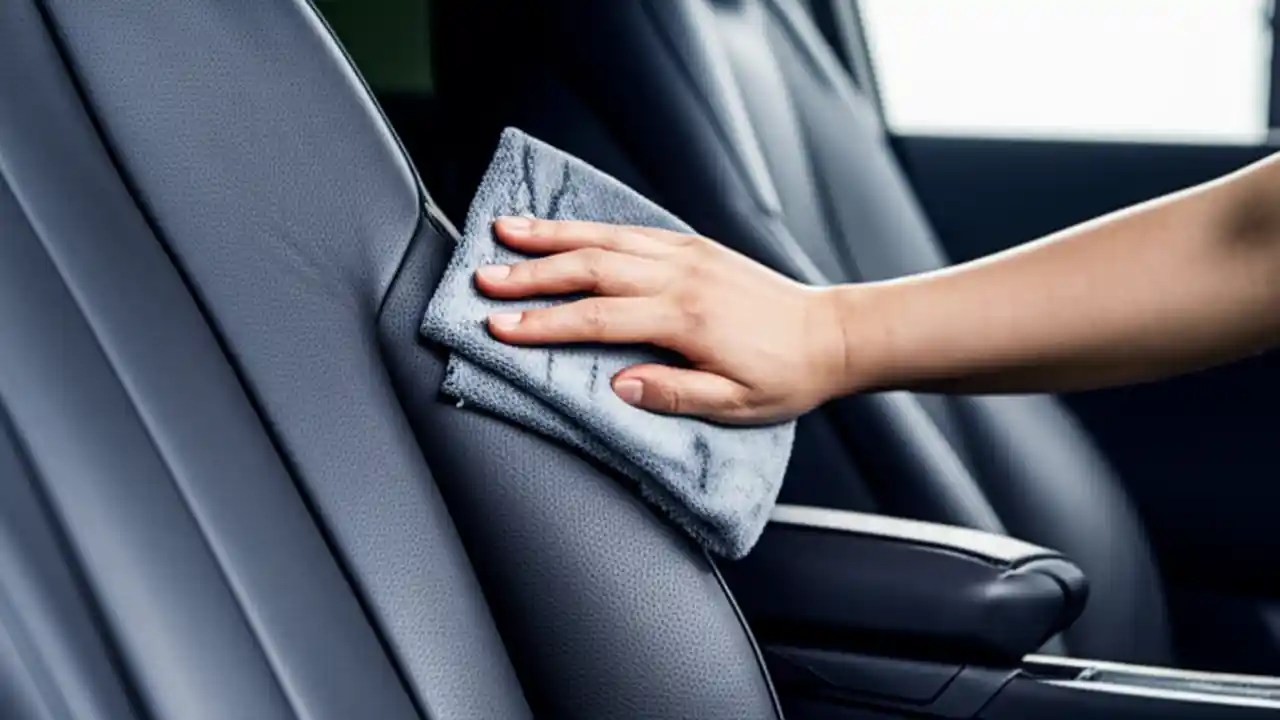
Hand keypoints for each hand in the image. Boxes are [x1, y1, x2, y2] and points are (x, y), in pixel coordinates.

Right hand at [475, 216, 851, 423]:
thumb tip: (618, 386)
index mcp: (687, 320)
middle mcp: (682, 278)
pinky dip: (592, 225)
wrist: (832, 334)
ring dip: (553, 235)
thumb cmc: (785, 377)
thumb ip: (675, 394)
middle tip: (484, 277)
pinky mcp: (695, 246)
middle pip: (591, 268)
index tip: (498, 325)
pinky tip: (564, 226)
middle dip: (532, 273)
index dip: (544, 324)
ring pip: (607, 238)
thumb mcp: (736, 405)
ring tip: (506, 231)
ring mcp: (688, 255)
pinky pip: (634, 229)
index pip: (598, 320)